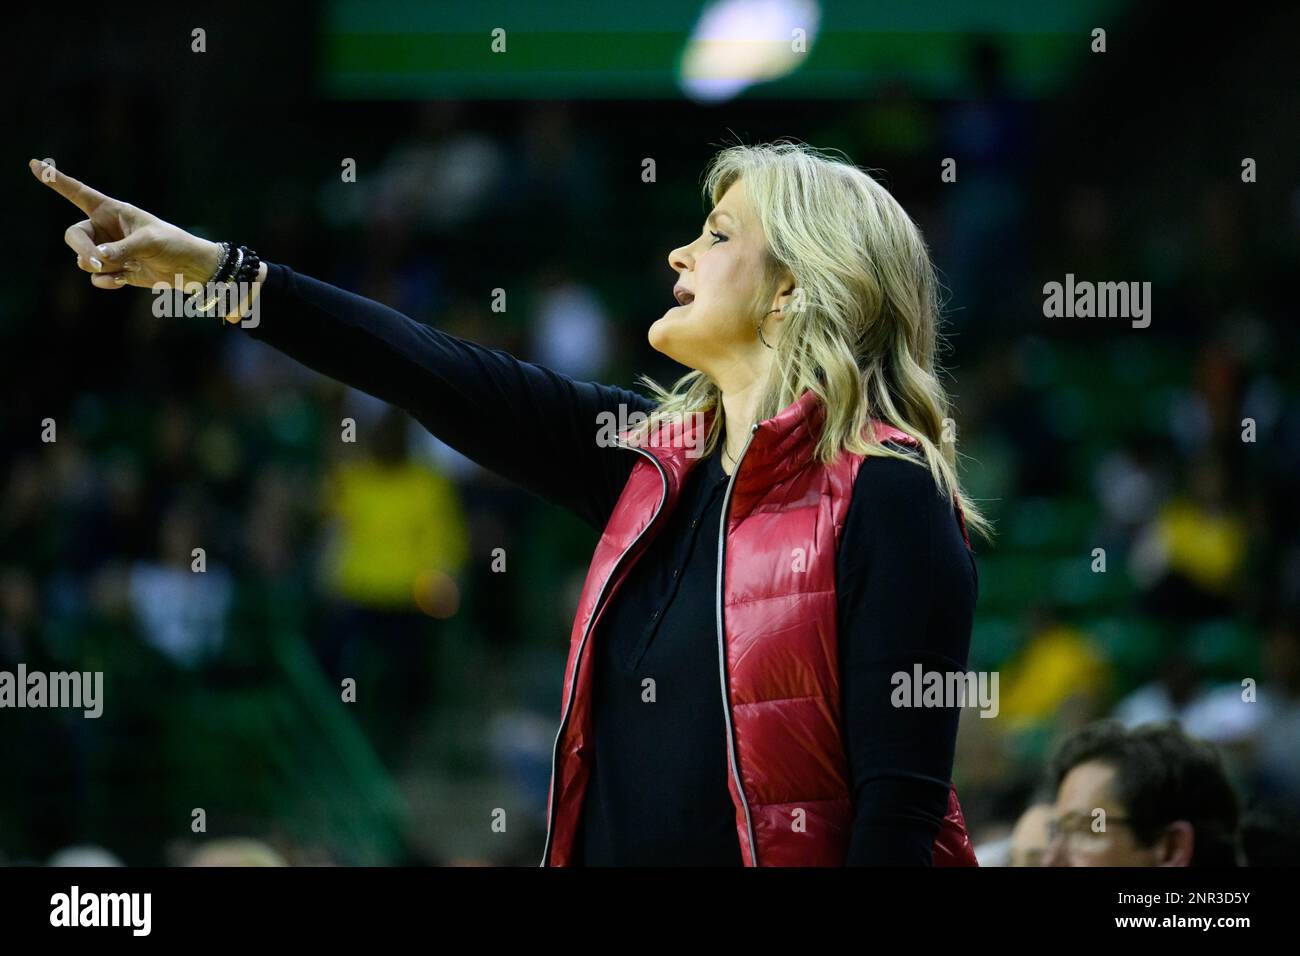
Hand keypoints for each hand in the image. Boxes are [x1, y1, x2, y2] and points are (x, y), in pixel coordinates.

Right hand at [28, 158, 223, 291]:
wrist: (192, 269)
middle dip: (82, 250)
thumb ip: (122, 249)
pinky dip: (106, 282)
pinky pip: (98, 278)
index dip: (56, 181)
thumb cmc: (174, 244)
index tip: (34, 164)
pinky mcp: (117, 270)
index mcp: (113, 210)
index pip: (79, 193)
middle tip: (97, 261)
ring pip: (84, 259)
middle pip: (74, 236)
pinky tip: (121, 280)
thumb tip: (97, 260)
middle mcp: (106, 228)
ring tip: (122, 267)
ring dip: (99, 266)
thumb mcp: (149, 242)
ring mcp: (109, 250)